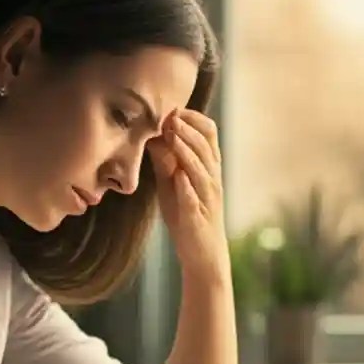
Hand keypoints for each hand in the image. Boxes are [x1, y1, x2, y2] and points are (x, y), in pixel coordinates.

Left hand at [146, 109, 230, 281]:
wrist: (203, 253)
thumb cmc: (187, 215)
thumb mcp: (172, 183)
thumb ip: (165, 160)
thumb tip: (151, 134)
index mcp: (208, 167)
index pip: (209, 133)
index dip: (193, 118)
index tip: (172, 109)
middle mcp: (212, 179)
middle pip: (206, 146)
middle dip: (187, 129)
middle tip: (169, 116)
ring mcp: (207, 198)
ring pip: (202, 169)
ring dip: (187, 151)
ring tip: (172, 136)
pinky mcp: (197, 217)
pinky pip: (195, 199)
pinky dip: (187, 186)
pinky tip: (178, 176)